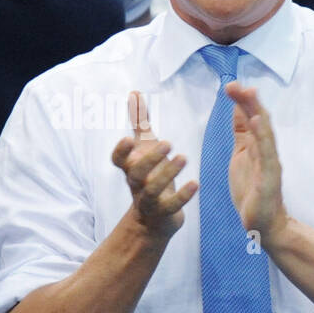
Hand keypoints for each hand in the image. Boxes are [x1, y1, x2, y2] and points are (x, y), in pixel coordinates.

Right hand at [111, 92, 196, 241]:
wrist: (152, 219)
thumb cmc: (148, 176)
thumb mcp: (144, 148)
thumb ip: (140, 122)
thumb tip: (134, 92)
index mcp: (130, 168)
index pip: (118, 160)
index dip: (121, 151)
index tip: (128, 138)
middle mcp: (136, 184)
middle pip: (137, 173)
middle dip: (150, 159)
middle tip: (168, 143)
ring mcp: (148, 200)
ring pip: (153, 189)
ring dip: (168, 174)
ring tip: (184, 157)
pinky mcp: (164, 213)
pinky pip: (171, 206)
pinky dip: (183, 196)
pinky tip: (195, 183)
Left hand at [224, 83, 287, 250]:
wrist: (263, 223)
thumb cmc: (253, 190)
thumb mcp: (242, 155)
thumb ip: (242, 134)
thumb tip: (237, 109)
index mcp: (257, 145)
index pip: (250, 117)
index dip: (241, 101)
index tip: (230, 85)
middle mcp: (266, 150)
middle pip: (259, 120)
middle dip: (248, 101)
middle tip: (237, 85)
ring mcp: (270, 163)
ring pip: (265, 133)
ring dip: (258, 113)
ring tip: (250, 95)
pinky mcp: (270, 177)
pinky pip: (266, 154)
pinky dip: (263, 137)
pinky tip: (257, 124)